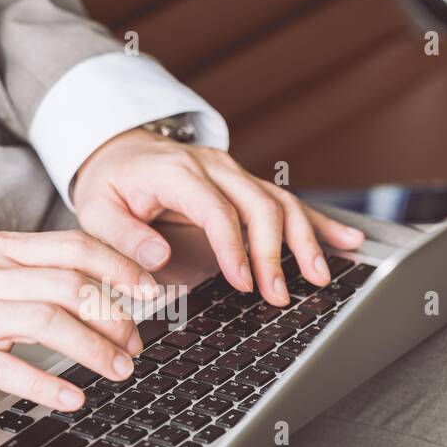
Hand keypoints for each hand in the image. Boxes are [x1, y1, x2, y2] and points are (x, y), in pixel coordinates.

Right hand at [0, 230, 156, 409]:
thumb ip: (29, 272)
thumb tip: (90, 286)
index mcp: (0, 251)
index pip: (73, 247)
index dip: (120, 267)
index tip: (151, 291)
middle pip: (70, 285)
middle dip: (115, 316)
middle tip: (136, 344)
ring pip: (48, 321)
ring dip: (94, 349)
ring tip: (118, 370)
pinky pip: (9, 368)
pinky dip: (48, 384)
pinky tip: (73, 397)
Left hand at [71, 128, 364, 305]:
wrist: (120, 151)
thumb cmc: (111, 185)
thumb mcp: (98, 211)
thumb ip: (125, 237)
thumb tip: (156, 261)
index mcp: (177, 172)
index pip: (215, 209)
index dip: (234, 248)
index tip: (244, 283)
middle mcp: (214, 167)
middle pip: (259, 204)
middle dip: (274, 253)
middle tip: (279, 295)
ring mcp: (235, 174)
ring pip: (281, 202)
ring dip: (304, 240)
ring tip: (320, 277)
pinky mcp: (247, 185)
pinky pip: (287, 202)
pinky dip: (319, 222)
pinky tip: (348, 240)